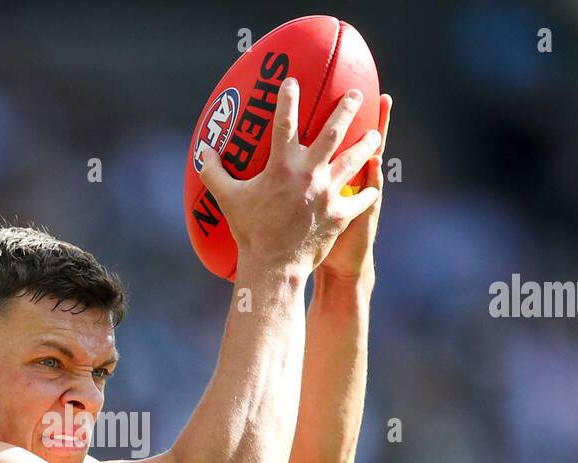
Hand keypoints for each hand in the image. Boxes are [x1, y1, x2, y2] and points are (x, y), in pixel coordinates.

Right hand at [198, 80, 381, 274]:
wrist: (274, 266)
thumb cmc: (250, 232)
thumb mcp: (228, 199)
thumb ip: (214, 173)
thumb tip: (203, 152)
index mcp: (281, 166)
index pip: (285, 123)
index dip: (287, 98)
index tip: (292, 81)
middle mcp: (309, 173)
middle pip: (333, 132)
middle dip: (346, 108)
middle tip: (354, 94)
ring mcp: (328, 193)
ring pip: (353, 160)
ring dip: (366, 145)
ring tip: (374, 136)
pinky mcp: (340, 214)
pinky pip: (360, 199)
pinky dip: (367, 192)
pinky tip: (372, 187)